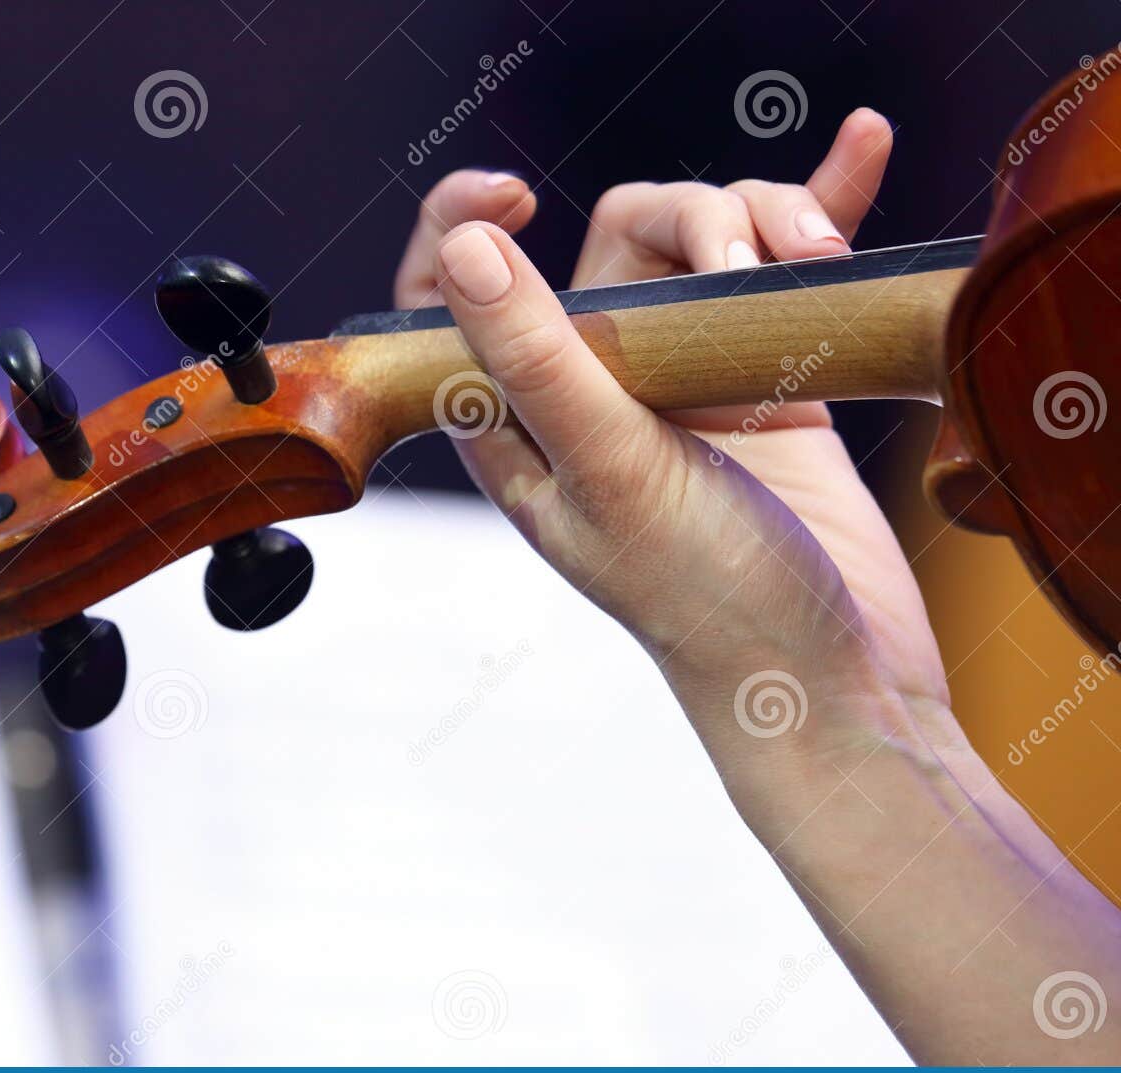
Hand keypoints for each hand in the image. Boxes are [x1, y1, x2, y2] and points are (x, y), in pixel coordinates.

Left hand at [393, 112, 946, 752]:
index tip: (516, 191)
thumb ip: (539, 359)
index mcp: (517, 417)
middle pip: (615, 242)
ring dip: (764, 220)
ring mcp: (684, 381)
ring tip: (818, 258)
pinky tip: (860, 159)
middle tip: (749, 263)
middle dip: (690, 220)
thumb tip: (465, 247)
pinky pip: (780, 272)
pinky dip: (818, 212)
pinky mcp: (767, 377)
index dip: (458, 227)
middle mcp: (592, 390)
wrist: (836, 674)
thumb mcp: (611, 470)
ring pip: (706, 243)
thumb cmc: (709, 597)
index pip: (451, 298)